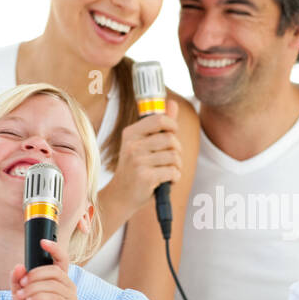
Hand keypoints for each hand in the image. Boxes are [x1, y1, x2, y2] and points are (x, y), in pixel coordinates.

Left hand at [11, 238, 76, 299]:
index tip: (43, 242)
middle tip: (22, 284)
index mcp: (59, 280)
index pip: (61, 259)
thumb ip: (17, 280)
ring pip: (52, 285)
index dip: (54, 249)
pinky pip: (53, 298)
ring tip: (23, 297)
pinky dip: (39, 298)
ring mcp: (70, 298)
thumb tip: (19, 267)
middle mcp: (68, 287)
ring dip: (33, 289)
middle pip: (54, 271)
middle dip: (35, 275)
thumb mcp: (19, 295)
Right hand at [105, 97, 181, 216]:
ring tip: (168, 171)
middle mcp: (132, 145)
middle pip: (171, 139)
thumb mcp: (143, 144)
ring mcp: (137, 161)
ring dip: (177, 166)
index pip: (159, 119)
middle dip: (177, 150)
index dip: (172, 125)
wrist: (121, 195)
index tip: (173, 134)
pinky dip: (175, 178)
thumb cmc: (135, 168)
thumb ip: (159, 124)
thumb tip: (172, 103)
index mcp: (130, 133)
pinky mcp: (145, 176)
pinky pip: (172, 172)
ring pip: (174, 156)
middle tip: (171, 160)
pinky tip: (166, 181)